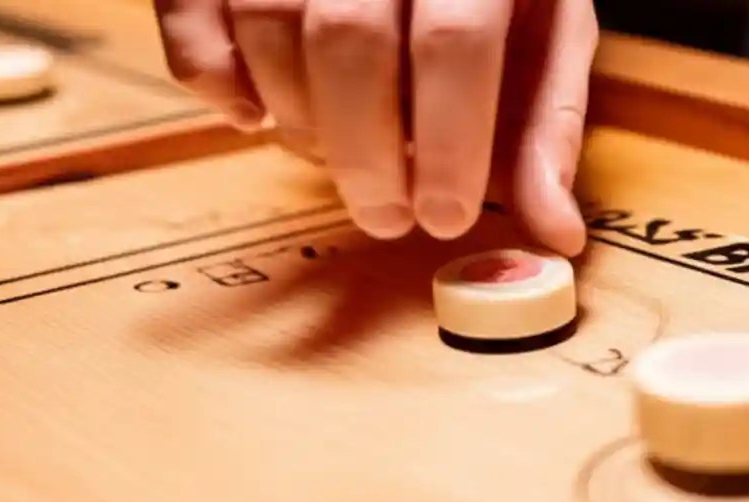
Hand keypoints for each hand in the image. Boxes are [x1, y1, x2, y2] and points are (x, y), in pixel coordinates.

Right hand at [152, 0, 597, 255]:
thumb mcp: (544, 33)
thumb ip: (544, 128)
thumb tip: (558, 234)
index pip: (454, 43)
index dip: (448, 144)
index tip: (444, 216)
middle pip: (348, 41)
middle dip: (365, 154)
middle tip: (387, 215)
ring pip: (268, 28)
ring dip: (300, 123)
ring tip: (338, 157)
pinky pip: (190, 19)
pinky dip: (213, 81)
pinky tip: (255, 114)